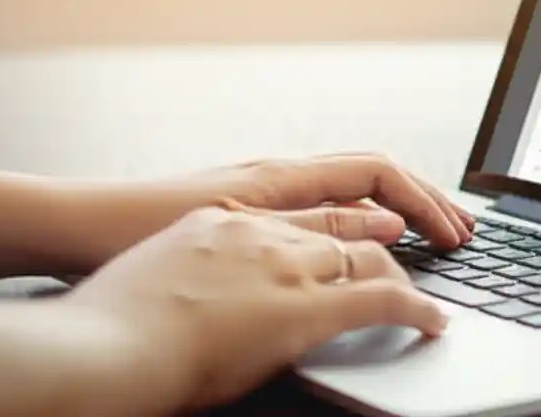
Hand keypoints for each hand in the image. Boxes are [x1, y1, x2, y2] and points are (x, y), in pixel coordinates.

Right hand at [65, 205, 448, 412]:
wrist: (97, 339)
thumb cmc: (114, 314)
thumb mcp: (162, 265)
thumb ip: (204, 263)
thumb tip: (217, 288)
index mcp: (229, 211)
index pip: (312, 200)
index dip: (355, 210)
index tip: (385, 219)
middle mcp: (261, 223)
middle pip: (352, 211)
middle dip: (405, 217)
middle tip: (443, 230)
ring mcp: (280, 260)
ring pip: (370, 248)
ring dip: (412, 258)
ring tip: (444, 262)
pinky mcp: (298, 304)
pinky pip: (377, 295)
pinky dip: (413, 305)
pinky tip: (432, 319)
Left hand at [74, 154, 474, 272]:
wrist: (70, 224)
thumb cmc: (136, 226)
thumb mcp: (232, 231)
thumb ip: (312, 230)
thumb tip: (383, 229)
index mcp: (281, 175)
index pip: (377, 172)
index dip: (423, 200)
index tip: (454, 233)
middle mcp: (276, 176)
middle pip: (373, 178)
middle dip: (423, 203)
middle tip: (462, 234)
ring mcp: (261, 193)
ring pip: (350, 194)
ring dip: (396, 214)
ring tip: (429, 240)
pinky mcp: (243, 214)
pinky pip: (323, 211)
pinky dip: (359, 226)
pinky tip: (363, 251)